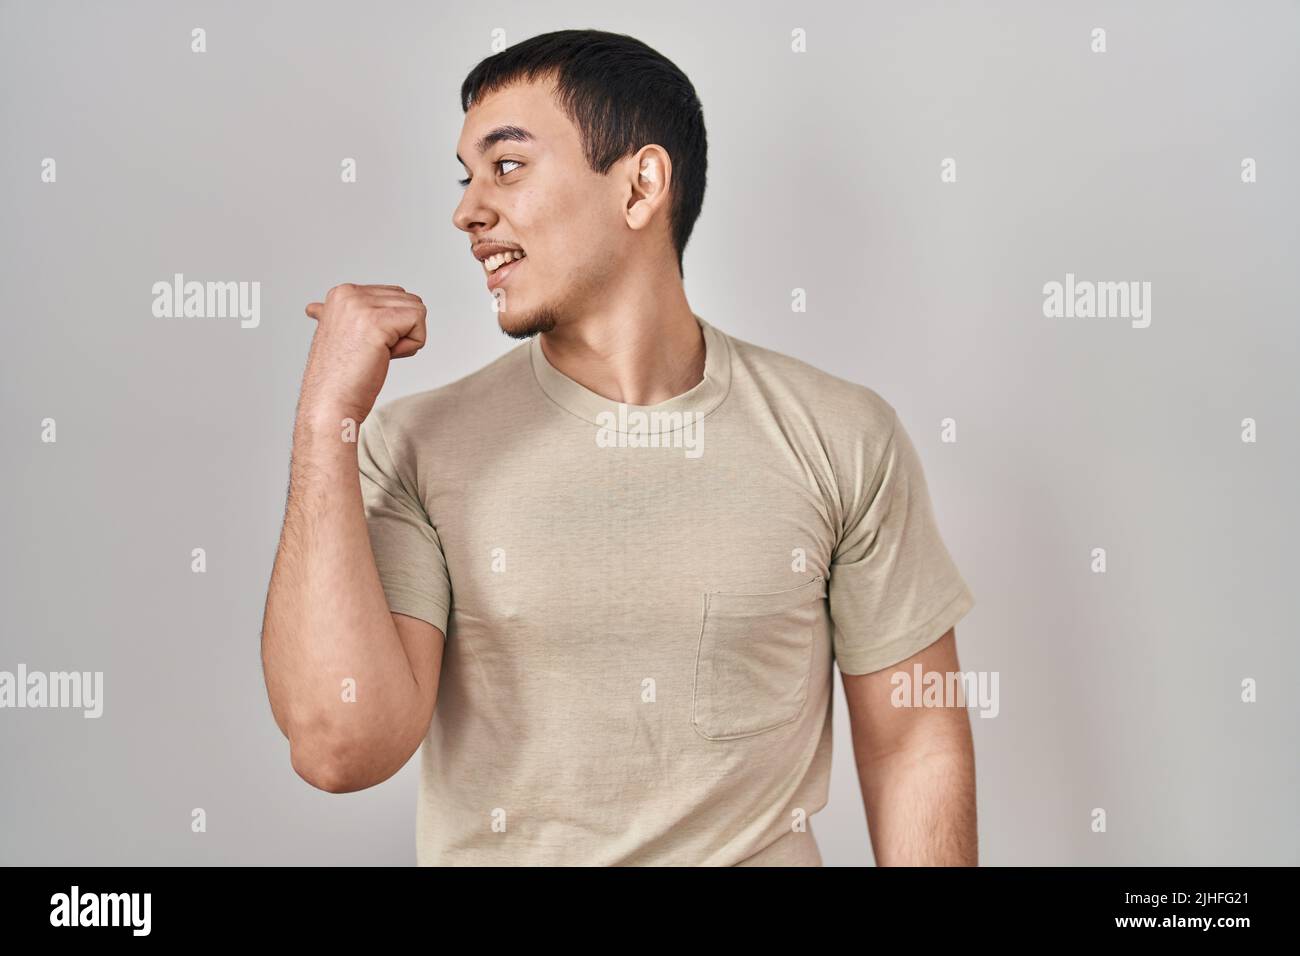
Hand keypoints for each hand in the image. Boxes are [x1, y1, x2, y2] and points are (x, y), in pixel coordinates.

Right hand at [300, 283, 426, 422]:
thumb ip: (344, 317)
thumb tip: (318, 308)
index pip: (395, 295)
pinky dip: (410, 346)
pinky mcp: (376, 321)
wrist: (329, 404)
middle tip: (373, 353)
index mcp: (342, 293)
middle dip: (402, 331)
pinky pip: (418, 320)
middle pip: (409, 300)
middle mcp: (349, 293)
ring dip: (406, 339)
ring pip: (417, 310)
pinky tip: (385, 357)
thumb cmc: (339, 378)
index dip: (392, 326)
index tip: (365, 346)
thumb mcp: (340, 335)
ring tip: (377, 355)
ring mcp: (360, 305)